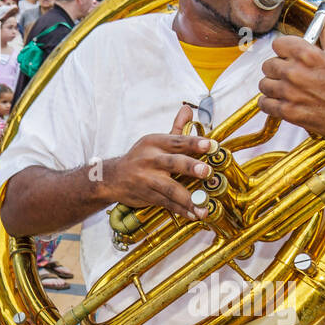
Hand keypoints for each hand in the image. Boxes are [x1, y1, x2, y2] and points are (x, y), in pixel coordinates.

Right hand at [104, 106, 215, 220]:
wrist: (112, 178)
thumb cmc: (140, 157)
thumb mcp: (155, 141)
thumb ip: (176, 128)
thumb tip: (188, 109)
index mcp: (155, 143)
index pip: (178, 141)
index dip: (194, 143)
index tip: (211, 145)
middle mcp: (151, 159)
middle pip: (172, 162)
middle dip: (190, 167)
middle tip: (206, 171)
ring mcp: (148, 179)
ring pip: (170, 188)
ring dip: (188, 198)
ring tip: (204, 206)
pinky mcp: (147, 195)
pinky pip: (166, 203)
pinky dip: (181, 210)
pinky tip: (194, 214)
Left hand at [258, 8, 324, 140]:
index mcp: (307, 55)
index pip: (278, 44)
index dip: (284, 49)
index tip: (290, 55)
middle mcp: (294, 72)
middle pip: (268, 64)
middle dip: (278, 68)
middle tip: (290, 74)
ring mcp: (289, 93)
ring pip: (264, 84)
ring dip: (273, 86)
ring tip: (286, 89)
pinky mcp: (288, 112)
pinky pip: (264, 103)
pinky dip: (270, 104)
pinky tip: (282, 102)